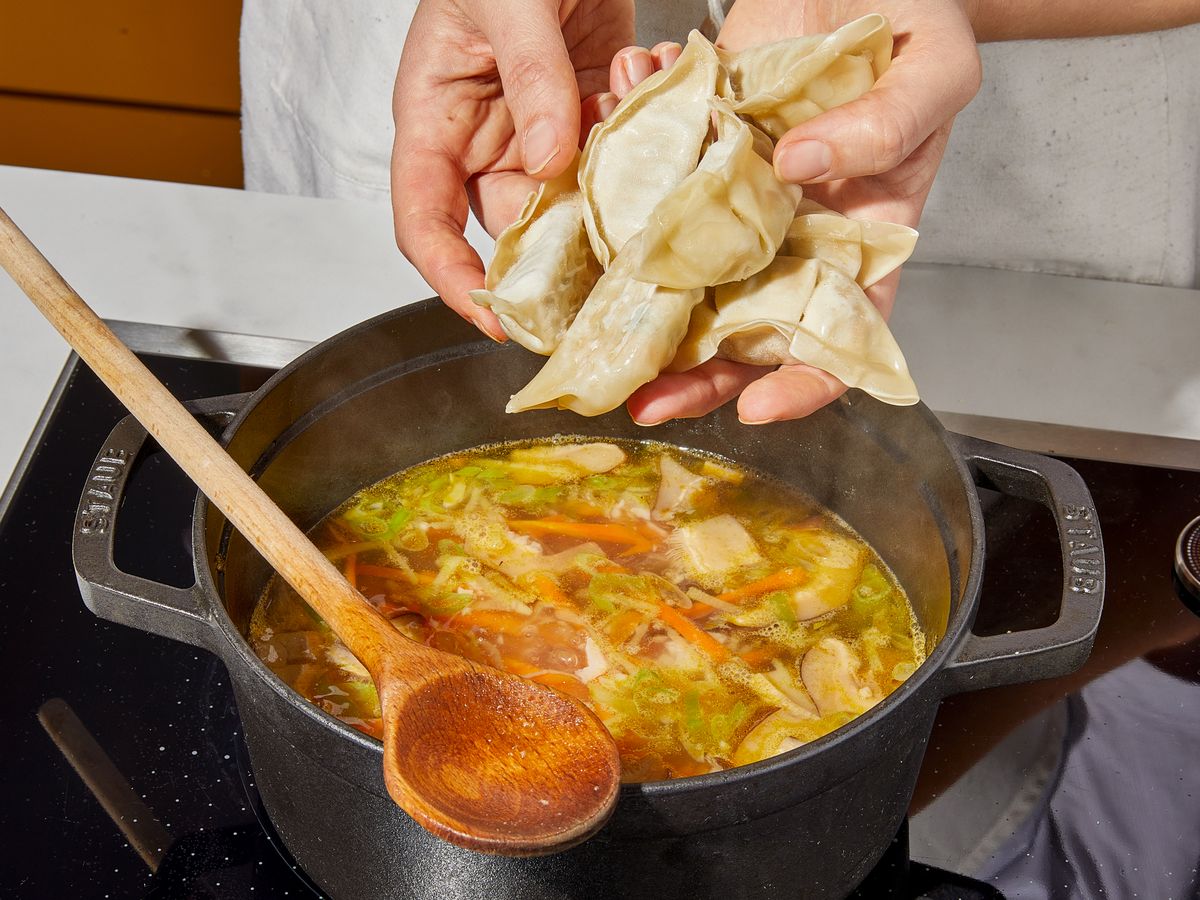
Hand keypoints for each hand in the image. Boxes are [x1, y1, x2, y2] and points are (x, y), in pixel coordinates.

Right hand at [391, 0, 634, 339]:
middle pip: (516, 223)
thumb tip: (552, 159)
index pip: (425, 222)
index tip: (494, 318)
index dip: (452, 279)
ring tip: (636, 120)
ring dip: (613, 175)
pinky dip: (638, 131)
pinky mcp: (586, 110)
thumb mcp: (507, 0)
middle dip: (565, 235)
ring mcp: (538, 127)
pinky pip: (613, 151)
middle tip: (617, 238)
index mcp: (436, 120)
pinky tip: (647, 76)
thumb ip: (531, 78)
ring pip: (575, 193)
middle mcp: (484, 138)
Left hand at [615, 1, 980, 424]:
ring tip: (592, 296)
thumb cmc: (917, 24)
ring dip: (632, 286)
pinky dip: (619, 159)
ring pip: (678, 270)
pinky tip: (614, 113)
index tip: (757, 407)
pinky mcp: (691, 152)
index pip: (837, 339)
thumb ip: (887, 127)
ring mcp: (733, 200)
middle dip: (689, 371)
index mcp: (858, 242)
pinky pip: (648, 177)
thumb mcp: (934, 70)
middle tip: (640, 396)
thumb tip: (803, 166)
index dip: (801, 384)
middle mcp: (788, 236)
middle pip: (739, 330)